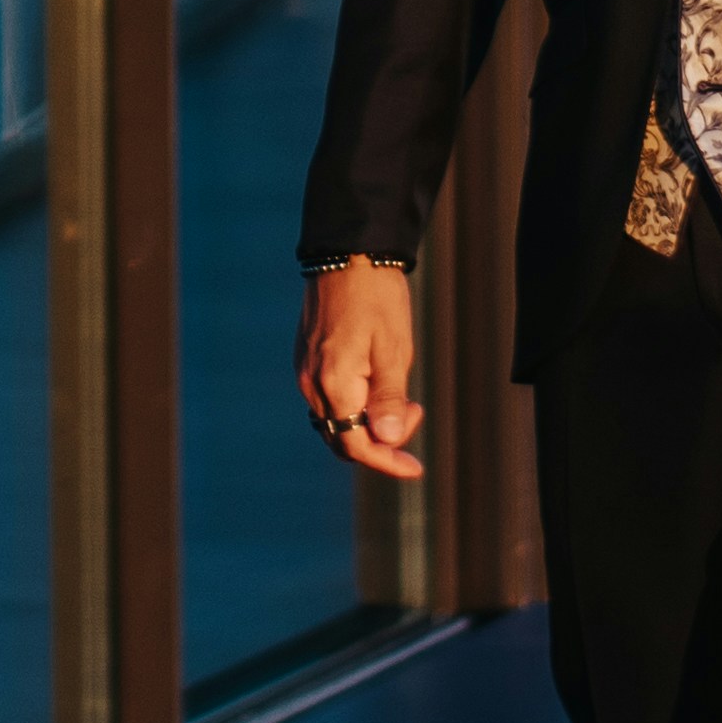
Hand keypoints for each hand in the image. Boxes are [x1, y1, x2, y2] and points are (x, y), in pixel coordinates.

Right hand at [297, 254, 425, 478]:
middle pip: (342, 439)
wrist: (348, 254)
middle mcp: (312, 384)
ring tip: (403, 398)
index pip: (356, 445)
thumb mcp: (394, 349)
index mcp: (333, 384)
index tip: (415, 468)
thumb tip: (391, 440)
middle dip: (381, 443)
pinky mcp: (307, 360)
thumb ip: (390, 398)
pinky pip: (329, 400)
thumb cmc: (377, 299)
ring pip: (335, 421)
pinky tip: (378, 387)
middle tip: (416, 413)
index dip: (387, 462)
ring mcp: (305, 372)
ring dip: (368, 424)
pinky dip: (354, 407)